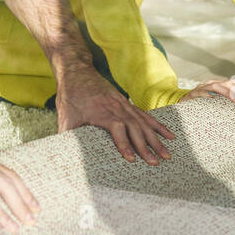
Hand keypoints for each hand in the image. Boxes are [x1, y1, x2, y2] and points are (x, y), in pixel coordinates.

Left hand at [55, 62, 174, 166]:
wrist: (77, 71)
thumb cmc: (70, 96)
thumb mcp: (65, 116)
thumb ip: (67, 135)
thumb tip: (64, 155)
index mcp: (100, 111)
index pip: (116, 127)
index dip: (124, 143)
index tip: (131, 159)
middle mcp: (116, 107)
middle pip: (135, 127)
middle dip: (146, 146)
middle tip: (155, 162)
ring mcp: (124, 104)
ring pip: (143, 122)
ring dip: (156, 139)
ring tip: (166, 154)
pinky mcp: (128, 103)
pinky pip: (146, 116)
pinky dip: (158, 126)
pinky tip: (169, 135)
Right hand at [178, 78, 234, 105]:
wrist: (181, 105)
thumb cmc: (201, 107)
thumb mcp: (216, 104)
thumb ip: (227, 102)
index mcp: (219, 86)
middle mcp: (212, 84)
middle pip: (230, 84)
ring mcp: (202, 88)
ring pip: (217, 87)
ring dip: (228, 93)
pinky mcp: (192, 95)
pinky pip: (200, 93)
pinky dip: (207, 93)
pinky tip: (213, 97)